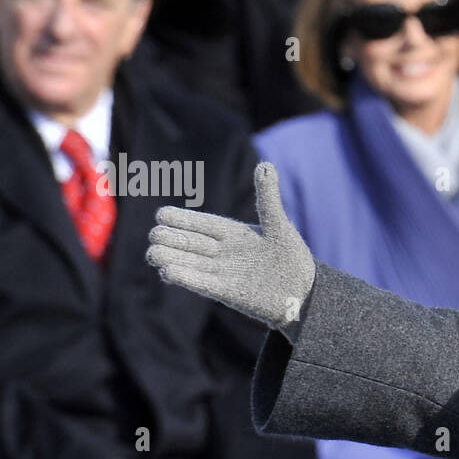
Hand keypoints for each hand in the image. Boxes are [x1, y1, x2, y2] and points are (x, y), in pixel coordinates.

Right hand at [147, 161, 315, 331]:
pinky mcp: (228, 293)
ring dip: (171, 258)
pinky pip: (202, 284)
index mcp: (233, 233)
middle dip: (171, 239)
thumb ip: (268, 197)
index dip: (182, 219)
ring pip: (190, 263)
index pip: (201, 223)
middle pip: (190, 243)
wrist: (304, 292)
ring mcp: (224, 272)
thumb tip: (266, 165)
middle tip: (156, 235)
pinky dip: (187, 277)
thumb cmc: (292, 256)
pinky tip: (168, 272)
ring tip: (153, 254)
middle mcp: (223, 252)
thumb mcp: (279, 225)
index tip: (162, 214)